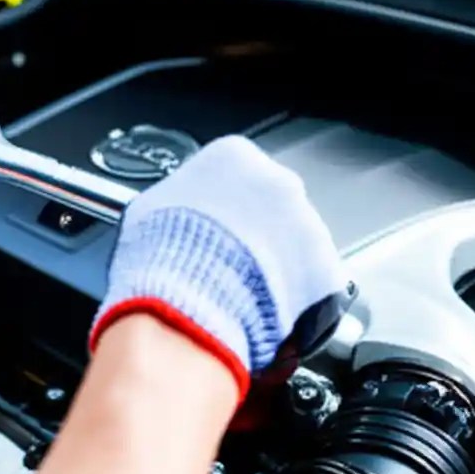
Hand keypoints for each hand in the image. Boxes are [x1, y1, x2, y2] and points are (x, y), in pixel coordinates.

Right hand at [89, 135, 347, 397]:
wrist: (185, 308)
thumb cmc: (161, 260)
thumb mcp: (148, 214)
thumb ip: (172, 201)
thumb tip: (171, 212)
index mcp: (232, 159)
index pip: (233, 173)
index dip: (220, 208)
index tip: (211, 229)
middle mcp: (278, 182)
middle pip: (272, 207)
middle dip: (255, 236)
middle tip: (226, 264)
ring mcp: (308, 225)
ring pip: (295, 247)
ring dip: (275, 268)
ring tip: (240, 296)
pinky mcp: (326, 270)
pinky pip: (313, 286)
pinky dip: (295, 302)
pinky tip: (262, 314)